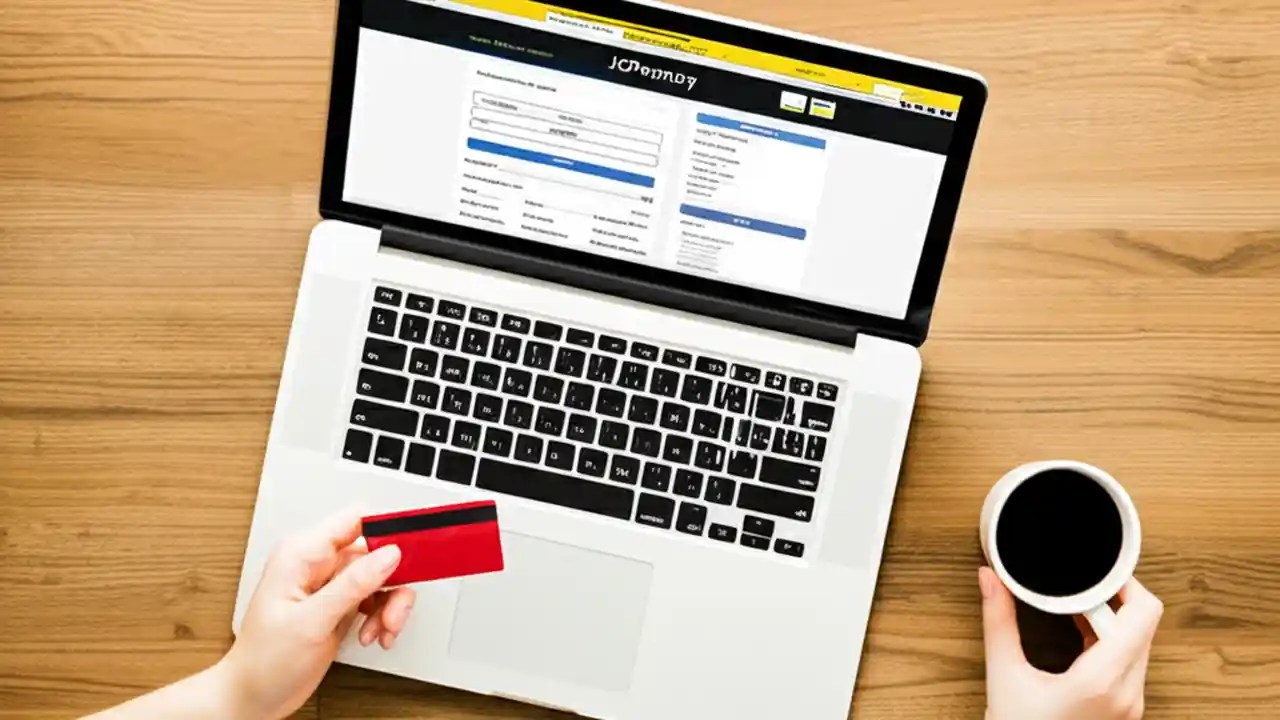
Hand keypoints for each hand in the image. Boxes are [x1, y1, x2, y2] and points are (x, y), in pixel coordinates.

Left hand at [221, 509, 416, 718]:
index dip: (388, 529)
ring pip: (381, 578)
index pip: (355, 520)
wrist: (253, 698)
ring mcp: (330, 586)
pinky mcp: (339, 606)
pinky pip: (375, 599)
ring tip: (383, 630)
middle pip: (376, 552)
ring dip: (390, 605)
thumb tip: (388, 555)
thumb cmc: (264, 661)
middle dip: (392, 582)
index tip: (412, 549)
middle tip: (395, 609)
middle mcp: (318, 565)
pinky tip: (374, 635)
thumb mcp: (311, 621)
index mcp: (302, 554)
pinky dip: (383, 618)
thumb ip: (352, 585)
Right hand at [980, 567, 1161, 719]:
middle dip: (1114, 599)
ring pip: (1139, 644)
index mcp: (1103, 681)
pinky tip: (1081, 635)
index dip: (1126, 583)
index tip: (1099, 569)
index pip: (1144, 614)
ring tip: (1076, 609)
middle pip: (1144, 625)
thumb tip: (990, 579)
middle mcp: (1127, 694)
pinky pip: (1131, 664)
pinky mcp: (1125, 711)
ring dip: (1114, 621)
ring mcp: (1130, 706)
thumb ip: (998, 621)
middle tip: (1080, 585)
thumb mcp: (1003, 675)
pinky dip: (1112, 643)